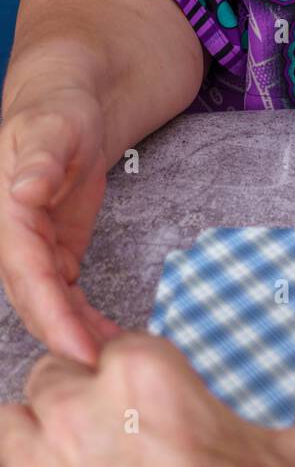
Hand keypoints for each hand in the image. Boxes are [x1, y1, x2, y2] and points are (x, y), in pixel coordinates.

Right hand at [0, 82, 122, 363]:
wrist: (70, 94)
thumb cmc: (60, 102)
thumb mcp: (56, 122)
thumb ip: (43, 156)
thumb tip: (26, 190)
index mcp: (6, 207)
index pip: (26, 272)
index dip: (51, 314)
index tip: (78, 348)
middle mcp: (12, 233)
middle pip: (33, 297)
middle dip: (63, 337)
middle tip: (101, 371)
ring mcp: (33, 243)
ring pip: (49, 301)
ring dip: (76, 334)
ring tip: (112, 362)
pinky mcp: (55, 247)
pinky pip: (66, 292)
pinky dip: (84, 318)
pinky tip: (109, 339)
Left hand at [0, 333, 294, 466]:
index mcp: (144, 379)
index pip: (122, 343)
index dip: (137, 371)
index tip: (154, 400)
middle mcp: (80, 412)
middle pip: (60, 375)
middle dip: (84, 398)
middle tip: (124, 434)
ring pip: (17, 420)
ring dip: (40, 433)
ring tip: (79, 459)